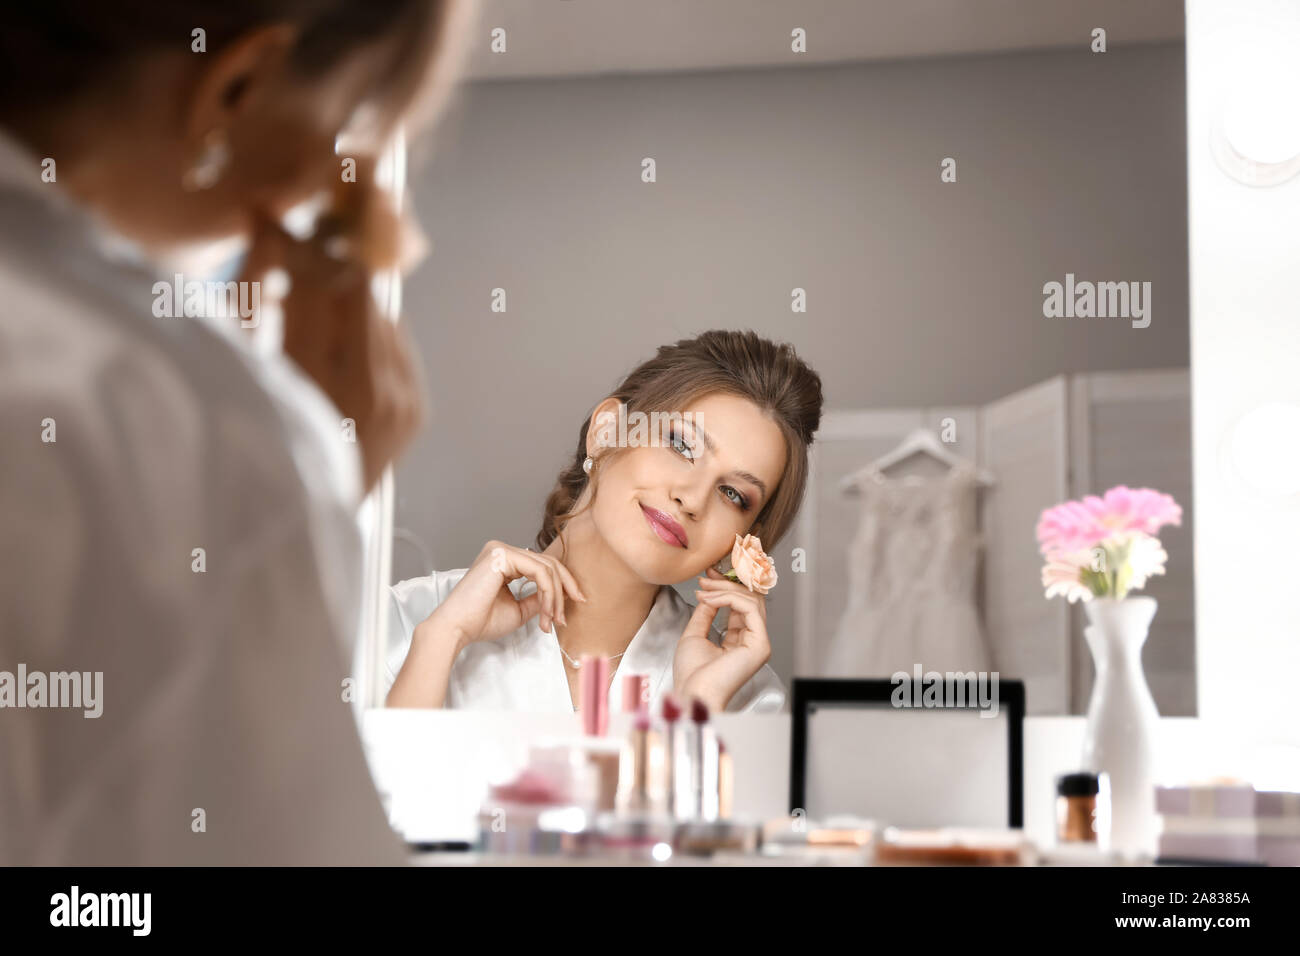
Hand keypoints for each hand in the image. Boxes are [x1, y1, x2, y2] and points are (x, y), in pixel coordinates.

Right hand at [239, 163, 426, 493]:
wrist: (305, 521)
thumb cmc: (253, 443)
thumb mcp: (241, 366)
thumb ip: (256, 292)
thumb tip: (266, 222)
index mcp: (317, 385)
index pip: (322, 284)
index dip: (301, 245)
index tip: (277, 221)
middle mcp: (372, 394)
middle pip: (359, 292)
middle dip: (325, 264)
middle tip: (295, 246)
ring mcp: (403, 405)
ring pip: (381, 313)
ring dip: (348, 296)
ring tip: (312, 299)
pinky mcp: (419, 411)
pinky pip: (397, 343)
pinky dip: (369, 332)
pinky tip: (340, 342)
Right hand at [428, 541, 587, 651]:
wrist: (458, 628)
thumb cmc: (481, 621)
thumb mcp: (519, 609)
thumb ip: (538, 598)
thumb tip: (560, 596)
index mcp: (504, 561)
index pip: (541, 565)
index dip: (562, 585)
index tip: (573, 605)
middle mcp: (502, 551)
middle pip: (548, 563)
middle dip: (564, 589)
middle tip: (567, 616)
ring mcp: (501, 550)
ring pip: (546, 568)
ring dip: (555, 597)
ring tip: (553, 620)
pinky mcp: (502, 556)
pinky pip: (538, 571)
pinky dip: (548, 593)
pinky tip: (546, 612)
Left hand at [673, 566, 771, 711]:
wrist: (693, 693)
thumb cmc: (692, 674)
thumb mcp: (695, 634)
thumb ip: (706, 612)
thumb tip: (710, 592)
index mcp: (739, 641)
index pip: (740, 606)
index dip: (725, 587)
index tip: (707, 576)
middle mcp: (752, 640)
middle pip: (749, 600)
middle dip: (726, 584)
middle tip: (706, 577)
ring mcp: (759, 642)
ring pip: (751, 600)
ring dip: (725, 589)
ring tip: (704, 588)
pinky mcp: (760, 644)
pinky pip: (750, 608)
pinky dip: (729, 598)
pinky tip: (711, 598)